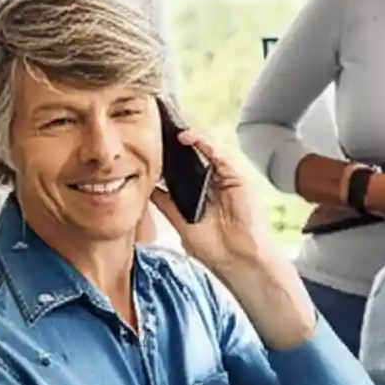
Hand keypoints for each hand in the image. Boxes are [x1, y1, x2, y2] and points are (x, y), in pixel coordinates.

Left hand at [152, 129, 316, 349]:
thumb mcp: (180, 222)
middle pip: (192, 153)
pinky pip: (219, 154)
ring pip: (205, 149)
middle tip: (155, 124)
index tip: (148, 141)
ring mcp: (225, 178)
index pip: (181, 165)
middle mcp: (213, 181)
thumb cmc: (215, 248)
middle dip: (174, 140)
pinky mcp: (236, 177)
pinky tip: (187, 136)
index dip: (166, 153)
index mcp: (199, 192)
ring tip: (167, 124)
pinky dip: (203, 143)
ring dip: (187, 135)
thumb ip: (166, 203)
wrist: (238, 260)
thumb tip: (146, 187)